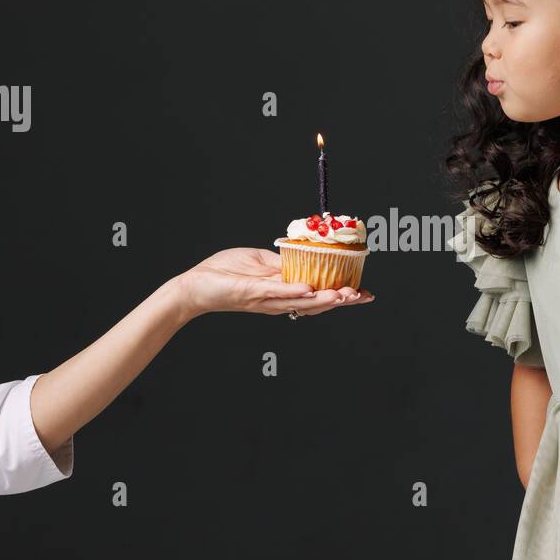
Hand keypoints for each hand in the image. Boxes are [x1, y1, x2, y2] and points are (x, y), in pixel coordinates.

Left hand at [175, 247, 374, 319]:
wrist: (195, 285)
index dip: (342, 294)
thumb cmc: (223, 273)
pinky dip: (294, 292)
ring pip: (302, 302)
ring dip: (325, 299)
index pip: (318, 294)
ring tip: (345, 295)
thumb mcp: (259, 261)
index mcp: (283, 291)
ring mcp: (268, 299)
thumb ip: (281, 262)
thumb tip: (301, 256)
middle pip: (317, 303)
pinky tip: (310, 290)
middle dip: (342, 300)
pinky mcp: (254, 293)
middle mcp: (279, 300)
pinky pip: (278, 293)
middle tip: (363, 296)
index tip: (364, 292)